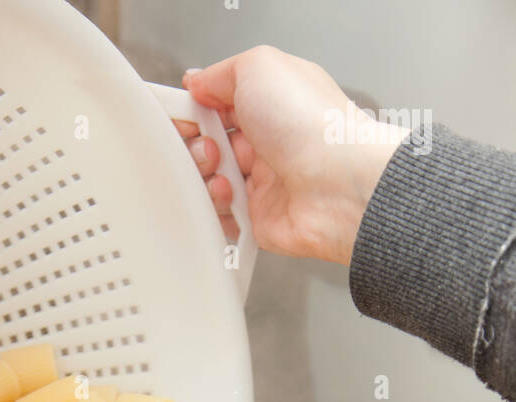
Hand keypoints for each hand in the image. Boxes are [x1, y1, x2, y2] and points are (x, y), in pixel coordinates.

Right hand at [177, 46, 408, 264]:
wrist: (336, 185)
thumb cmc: (312, 124)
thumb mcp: (260, 67)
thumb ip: (221, 73)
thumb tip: (198, 82)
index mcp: (269, 103)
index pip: (216, 105)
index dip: (193, 110)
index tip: (180, 114)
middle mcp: (267, 142)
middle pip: (208, 144)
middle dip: (197, 144)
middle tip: (209, 144)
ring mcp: (262, 182)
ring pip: (210, 181)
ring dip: (206, 175)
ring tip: (223, 171)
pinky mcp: (258, 219)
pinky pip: (221, 217)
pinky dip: (217, 208)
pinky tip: (231, 195)